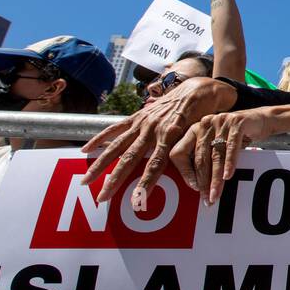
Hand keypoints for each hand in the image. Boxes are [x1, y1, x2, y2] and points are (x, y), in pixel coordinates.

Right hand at [80, 76, 236, 203]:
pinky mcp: (137, 116)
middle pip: (129, 159)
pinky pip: (114, 128)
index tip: (136, 201)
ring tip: (86, 180)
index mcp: (170, 136)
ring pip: (117, 146)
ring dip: (100, 164)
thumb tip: (194, 186)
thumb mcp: (202, 137)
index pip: (155, 166)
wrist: (200, 88)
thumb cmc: (204, 116)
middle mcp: (153, 130)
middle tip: (102, 198)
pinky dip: (100, 138)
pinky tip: (85, 150)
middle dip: (114, 180)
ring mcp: (142, 123)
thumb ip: (193, 158)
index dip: (145, 184)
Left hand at [171, 108, 275, 203]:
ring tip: (216, 194)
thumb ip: (208, 158)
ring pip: (215, 155)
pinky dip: (229, 163)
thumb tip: (198, 187)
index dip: (184, 172)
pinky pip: (231, 147)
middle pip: (199, 158)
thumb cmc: (238, 137)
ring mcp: (220, 122)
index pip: (179, 152)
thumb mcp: (219, 145)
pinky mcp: (237, 123)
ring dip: (215, 178)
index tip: (194, 188)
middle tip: (206, 199)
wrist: (262, 120)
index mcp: (194, 130)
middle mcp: (204, 124)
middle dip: (203, 182)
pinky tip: (228, 176)